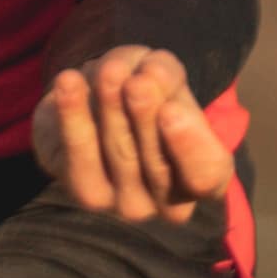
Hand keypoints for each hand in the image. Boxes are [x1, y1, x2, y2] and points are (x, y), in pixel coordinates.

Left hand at [32, 46, 233, 228]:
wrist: (99, 108)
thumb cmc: (148, 97)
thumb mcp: (166, 78)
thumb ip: (166, 76)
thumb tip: (152, 73)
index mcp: (205, 177)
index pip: (207, 173)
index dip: (190, 146)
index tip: (170, 110)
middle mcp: (170, 204)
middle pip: (158, 165)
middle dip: (145, 119)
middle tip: (136, 84)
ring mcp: (125, 204)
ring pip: (119, 156)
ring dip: (112, 109)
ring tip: (107, 73)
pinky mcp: (85, 191)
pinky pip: (78, 156)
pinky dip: (73, 116)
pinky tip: (69, 83)